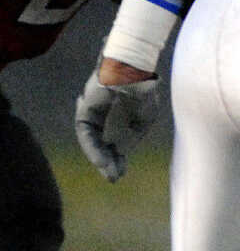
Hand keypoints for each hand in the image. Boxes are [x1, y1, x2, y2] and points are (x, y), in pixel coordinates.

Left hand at [74, 61, 161, 181]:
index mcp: (119, 117)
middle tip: (113, 178)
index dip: (117, 159)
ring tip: (108, 173)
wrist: (135, 72)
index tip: (120, 174)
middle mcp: (104, 117)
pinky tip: (101, 160)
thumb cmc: (143, 91)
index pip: (114, 143)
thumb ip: (131, 136)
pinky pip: (86, 133)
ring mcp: (93, 112)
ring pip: (92, 141)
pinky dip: (92, 148)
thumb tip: (119, 152)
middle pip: (101, 145)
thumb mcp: (143, 120)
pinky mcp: (85, 109)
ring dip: (99, 158)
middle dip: (107, 162)